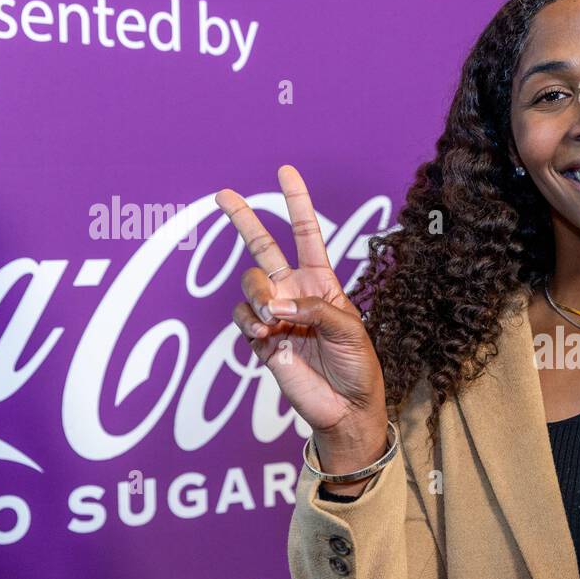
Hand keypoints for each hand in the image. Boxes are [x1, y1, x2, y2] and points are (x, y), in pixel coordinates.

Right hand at [219, 165, 388, 469]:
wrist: (345, 407)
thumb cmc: (358, 367)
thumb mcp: (349, 330)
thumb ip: (314, 308)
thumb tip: (274, 302)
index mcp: (321, 282)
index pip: (306, 234)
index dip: (296, 202)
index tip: (285, 170)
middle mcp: (294, 292)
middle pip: (262, 247)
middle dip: (242, 219)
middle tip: (222, 195)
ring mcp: (274, 315)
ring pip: (249, 284)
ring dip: (257, 295)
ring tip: (272, 319)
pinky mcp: (259, 339)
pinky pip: (241, 317)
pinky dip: (249, 321)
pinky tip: (266, 334)